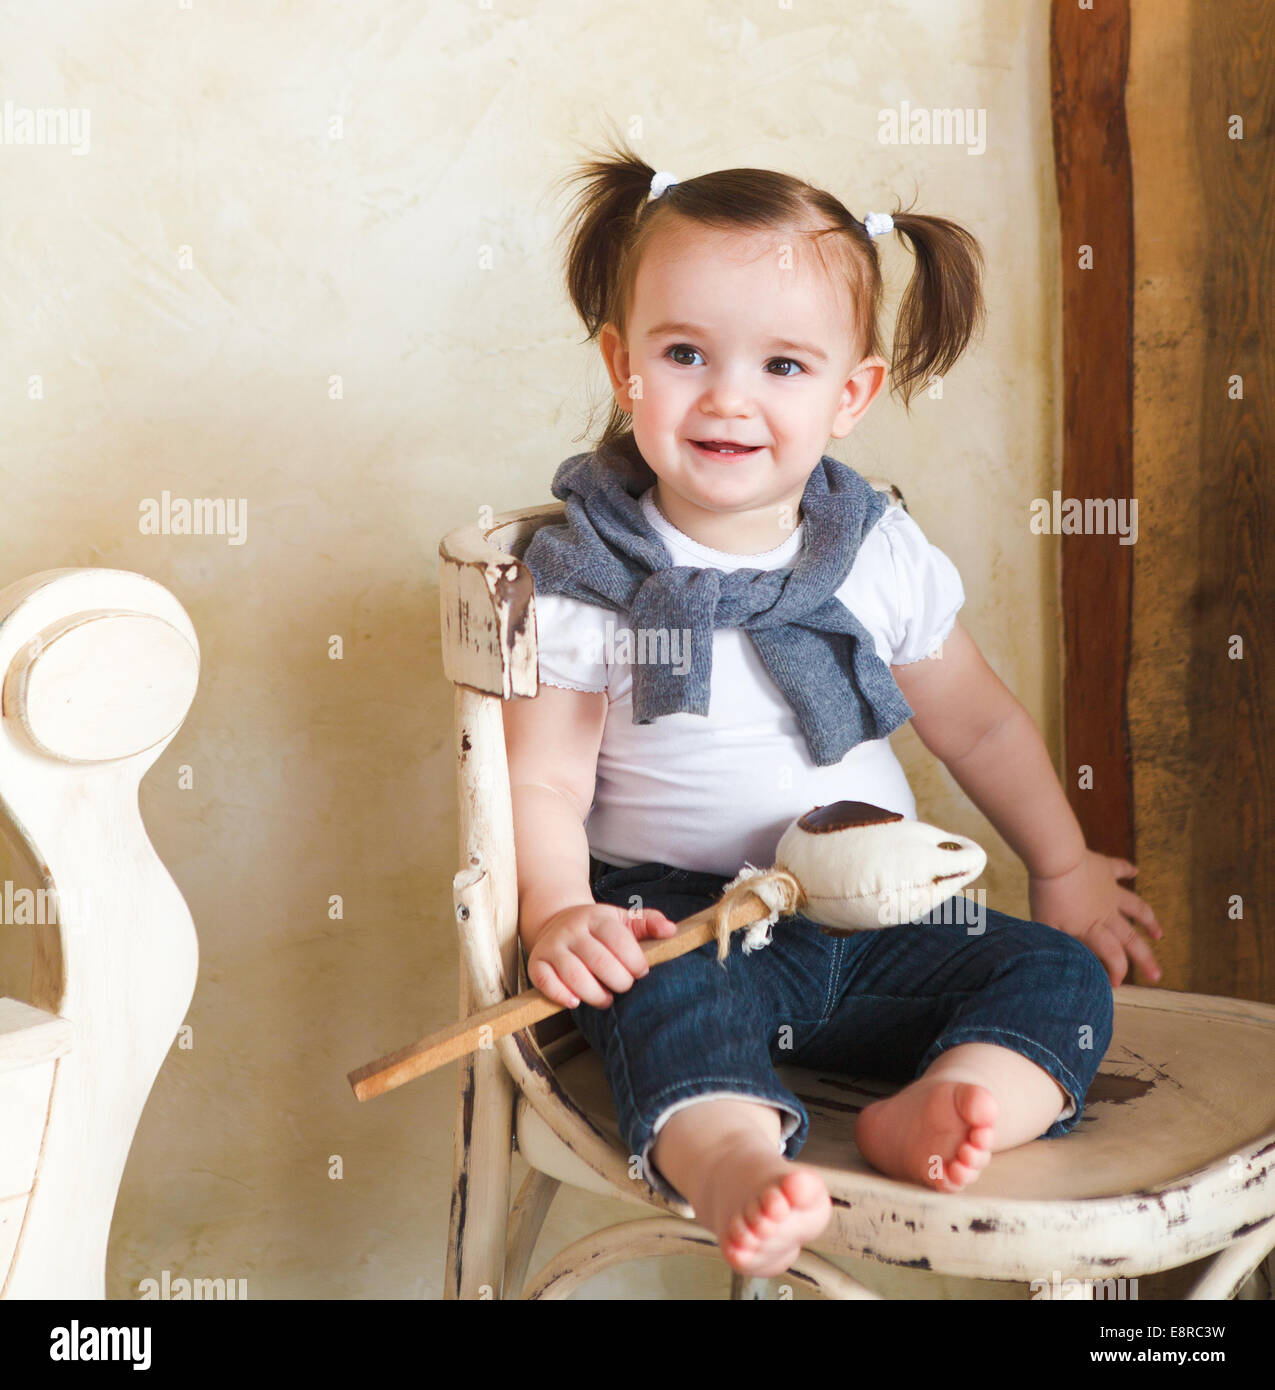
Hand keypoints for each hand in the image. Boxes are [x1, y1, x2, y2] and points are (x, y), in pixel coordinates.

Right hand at [526, 901, 677, 1008]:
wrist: (556, 921)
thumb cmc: (597, 928)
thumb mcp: (623, 919)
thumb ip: (649, 922)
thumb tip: (671, 930)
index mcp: (597, 918)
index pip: (619, 940)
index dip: (635, 962)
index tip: (641, 972)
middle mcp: (572, 930)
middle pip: (599, 961)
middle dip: (619, 981)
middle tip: (625, 986)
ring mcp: (552, 946)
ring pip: (575, 976)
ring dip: (595, 995)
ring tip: (606, 999)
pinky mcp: (536, 963)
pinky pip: (546, 983)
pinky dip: (562, 996)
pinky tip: (576, 1001)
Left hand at [1028, 850, 1162, 987]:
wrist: (1057, 860)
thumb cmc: (1048, 896)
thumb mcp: (1047, 927)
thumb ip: (1059, 944)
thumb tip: (1067, 962)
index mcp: (1092, 927)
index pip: (1112, 955)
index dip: (1117, 971)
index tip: (1117, 984)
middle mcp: (1107, 912)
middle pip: (1131, 939)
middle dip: (1146, 959)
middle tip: (1157, 975)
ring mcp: (1110, 890)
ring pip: (1136, 908)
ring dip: (1149, 921)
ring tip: (1159, 934)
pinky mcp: (1105, 868)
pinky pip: (1120, 868)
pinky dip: (1128, 870)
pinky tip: (1135, 871)